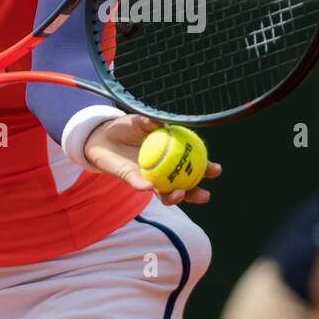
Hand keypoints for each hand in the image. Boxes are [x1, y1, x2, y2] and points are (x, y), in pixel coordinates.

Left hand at [82, 114, 221, 204]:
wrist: (102, 135)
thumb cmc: (127, 126)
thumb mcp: (141, 120)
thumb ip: (152, 121)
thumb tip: (163, 122)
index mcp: (171, 155)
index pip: (192, 165)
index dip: (205, 169)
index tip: (216, 170)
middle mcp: (162, 170)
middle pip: (183, 186)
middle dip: (196, 194)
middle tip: (205, 194)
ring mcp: (148, 177)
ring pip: (164, 193)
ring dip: (174, 197)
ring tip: (180, 194)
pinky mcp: (131, 179)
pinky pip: (139, 185)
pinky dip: (144, 186)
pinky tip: (149, 186)